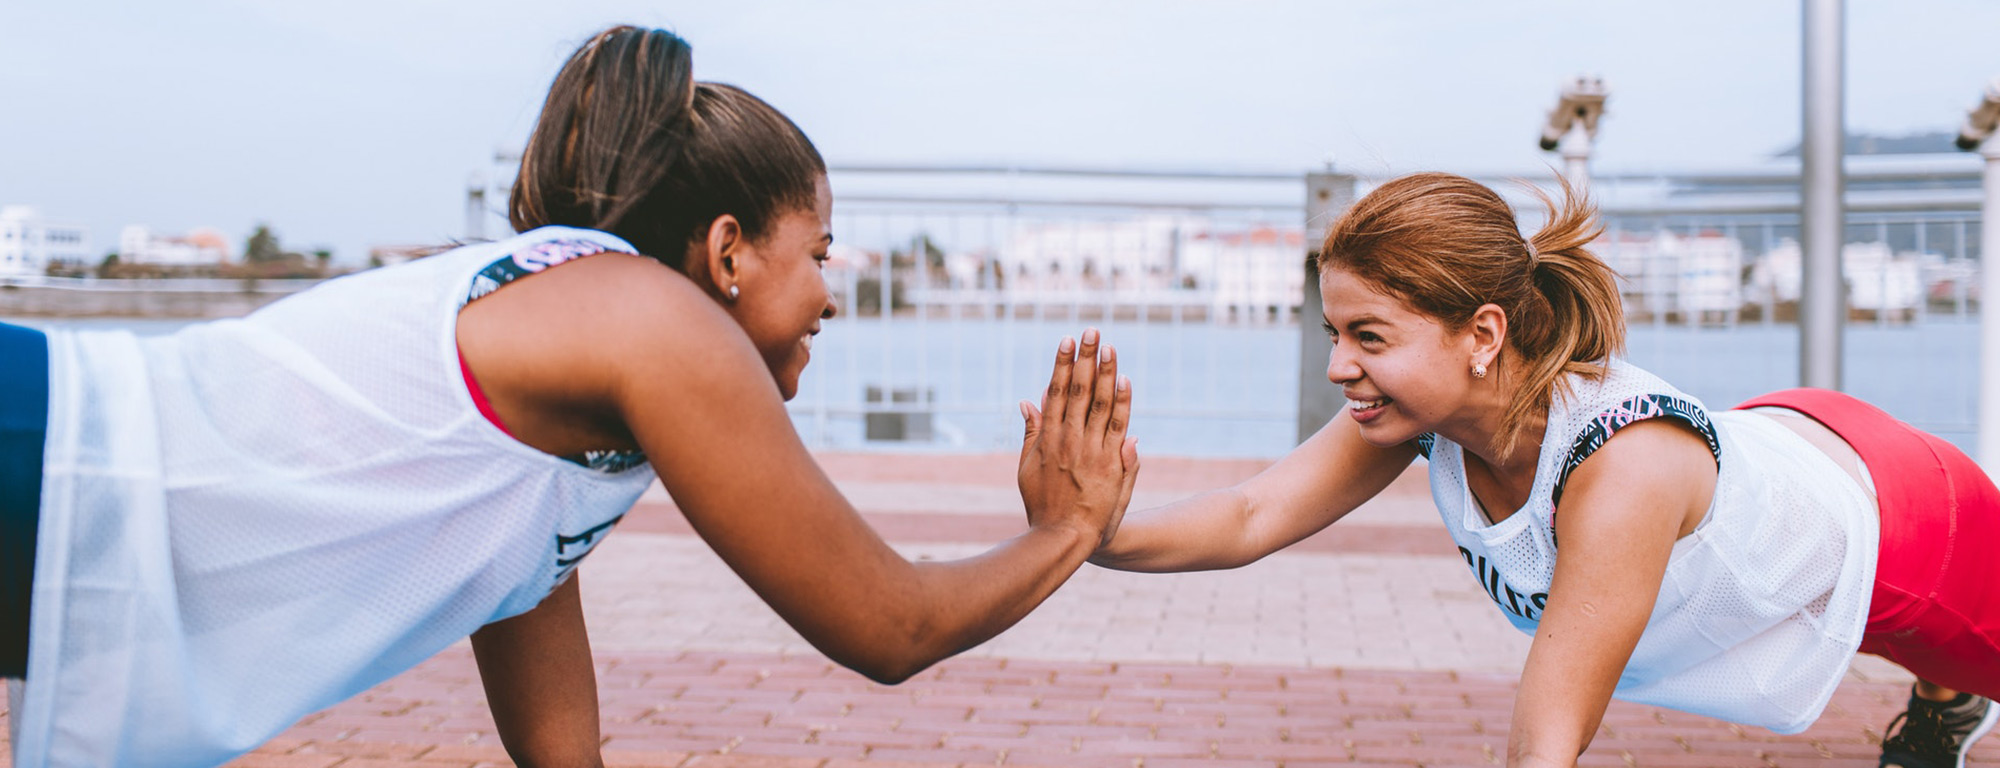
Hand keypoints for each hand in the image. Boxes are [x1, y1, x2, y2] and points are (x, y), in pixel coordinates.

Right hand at [1017, 328, 1140, 547]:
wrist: (1064, 536)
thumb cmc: (1043, 504)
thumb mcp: (1027, 467)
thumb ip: (1031, 432)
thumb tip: (1028, 400)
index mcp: (1048, 438)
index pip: (1057, 392)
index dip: (1064, 365)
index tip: (1068, 341)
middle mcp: (1069, 439)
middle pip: (1080, 391)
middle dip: (1086, 358)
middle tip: (1092, 331)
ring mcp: (1090, 450)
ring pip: (1100, 404)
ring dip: (1105, 373)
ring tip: (1110, 346)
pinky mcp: (1109, 464)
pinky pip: (1117, 427)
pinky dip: (1122, 404)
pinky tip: (1124, 380)